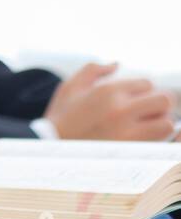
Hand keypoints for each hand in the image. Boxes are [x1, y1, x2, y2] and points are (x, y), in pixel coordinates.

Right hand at [43, 61, 176, 140]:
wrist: (51, 149)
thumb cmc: (61, 117)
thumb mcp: (70, 86)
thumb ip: (94, 69)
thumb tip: (116, 64)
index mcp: (108, 92)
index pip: (148, 84)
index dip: (143, 90)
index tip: (135, 98)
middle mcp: (122, 111)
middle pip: (164, 101)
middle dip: (159, 104)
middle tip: (148, 110)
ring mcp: (128, 134)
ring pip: (167, 124)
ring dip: (160, 123)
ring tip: (148, 126)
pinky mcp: (131, 154)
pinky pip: (159, 144)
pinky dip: (157, 141)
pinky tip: (144, 139)